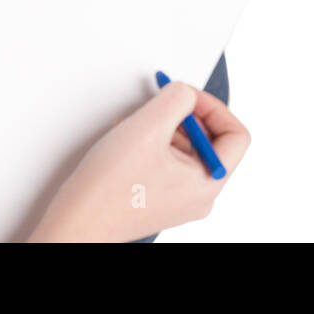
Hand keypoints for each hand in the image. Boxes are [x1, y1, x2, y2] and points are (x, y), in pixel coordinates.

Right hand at [27, 82, 250, 241]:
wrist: (77, 221)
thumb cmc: (108, 190)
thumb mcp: (148, 127)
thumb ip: (176, 99)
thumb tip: (185, 92)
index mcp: (209, 182)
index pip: (236, 135)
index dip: (212, 106)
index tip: (187, 96)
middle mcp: (199, 195)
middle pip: (209, 140)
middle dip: (182, 116)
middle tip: (157, 106)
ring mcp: (179, 198)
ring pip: (185, 148)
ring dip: (162, 128)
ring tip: (134, 127)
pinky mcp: (159, 197)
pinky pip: (167, 161)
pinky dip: (151, 143)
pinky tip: (127, 142)